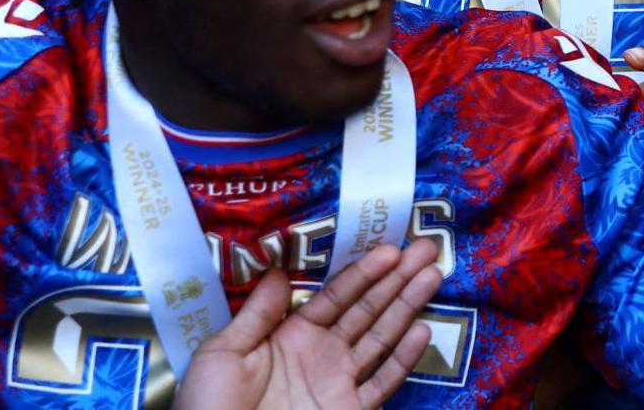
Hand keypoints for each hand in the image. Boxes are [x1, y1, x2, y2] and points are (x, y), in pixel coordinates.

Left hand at [172, 241, 445, 409]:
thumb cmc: (210, 406)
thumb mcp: (223, 354)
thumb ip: (257, 314)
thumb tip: (280, 270)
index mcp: (291, 336)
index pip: (335, 296)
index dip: (363, 272)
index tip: (389, 249)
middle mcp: (321, 354)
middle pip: (367, 310)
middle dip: (397, 279)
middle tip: (426, 249)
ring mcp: (339, 383)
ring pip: (382, 338)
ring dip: (408, 306)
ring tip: (433, 275)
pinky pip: (383, 382)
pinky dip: (404, 359)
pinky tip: (423, 332)